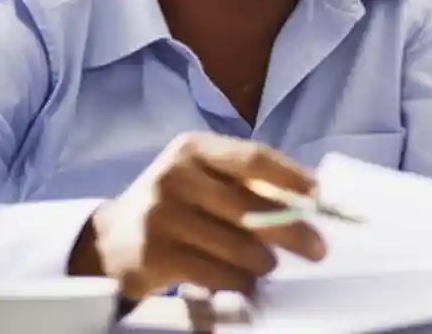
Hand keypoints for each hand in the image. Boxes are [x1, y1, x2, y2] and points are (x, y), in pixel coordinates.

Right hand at [68, 132, 325, 300]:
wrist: (113, 239)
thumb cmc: (176, 205)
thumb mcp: (203, 178)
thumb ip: (247, 182)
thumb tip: (310, 200)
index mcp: (194, 148)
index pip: (253, 158)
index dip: (291, 177)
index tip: (319, 196)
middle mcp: (175, 175)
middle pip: (250, 206)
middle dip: (292, 231)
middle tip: (318, 249)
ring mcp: (161, 214)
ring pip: (237, 245)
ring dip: (263, 262)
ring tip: (268, 266)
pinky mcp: (155, 253)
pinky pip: (216, 272)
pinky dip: (239, 281)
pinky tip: (246, 282)